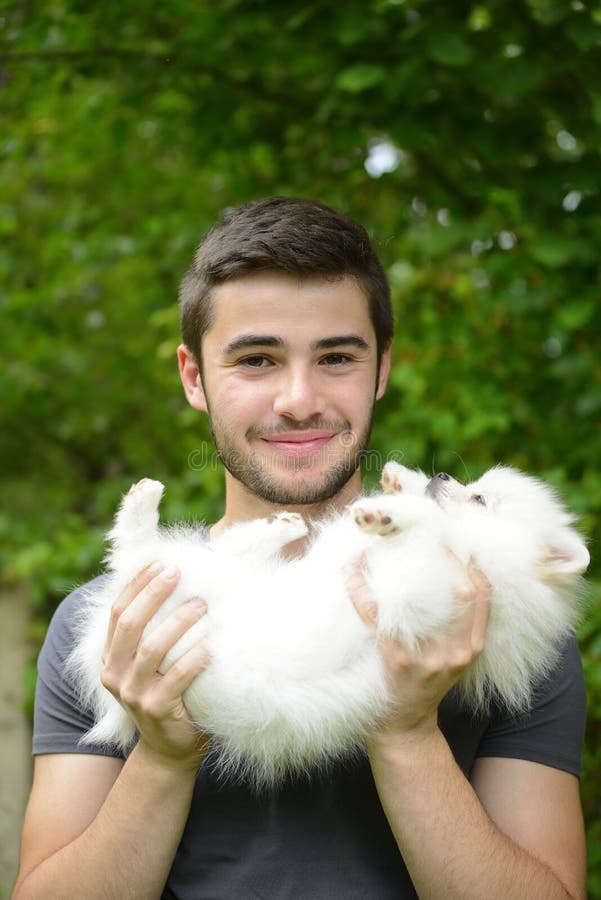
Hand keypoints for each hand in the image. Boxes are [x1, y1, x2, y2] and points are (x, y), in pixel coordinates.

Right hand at [100, 563, 210, 770]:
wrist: (170, 749)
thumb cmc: (168, 692)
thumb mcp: (152, 662)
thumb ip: (155, 631)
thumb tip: (180, 582)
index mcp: (111, 656)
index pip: (118, 611)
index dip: (136, 584)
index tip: (160, 562)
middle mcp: (114, 673)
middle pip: (130, 624)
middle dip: (153, 594)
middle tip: (178, 573)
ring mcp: (132, 693)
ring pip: (152, 649)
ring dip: (178, 622)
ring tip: (201, 604)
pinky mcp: (156, 709)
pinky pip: (176, 678)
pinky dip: (194, 659)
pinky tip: (210, 646)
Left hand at [348, 553, 489, 747]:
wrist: (406, 725)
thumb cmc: (430, 681)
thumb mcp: (455, 656)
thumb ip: (460, 624)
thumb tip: (454, 575)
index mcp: (471, 647)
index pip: (481, 597)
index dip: (473, 566)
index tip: (460, 544)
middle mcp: (454, 651)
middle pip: (460, 594)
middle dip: (448, 560)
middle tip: (428, 536)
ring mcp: (426, 656)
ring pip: (415, 599)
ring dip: (396, 567)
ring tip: (383, 544)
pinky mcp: (396, 659)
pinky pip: (377, 615)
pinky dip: (360, 588)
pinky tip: (351, 569)